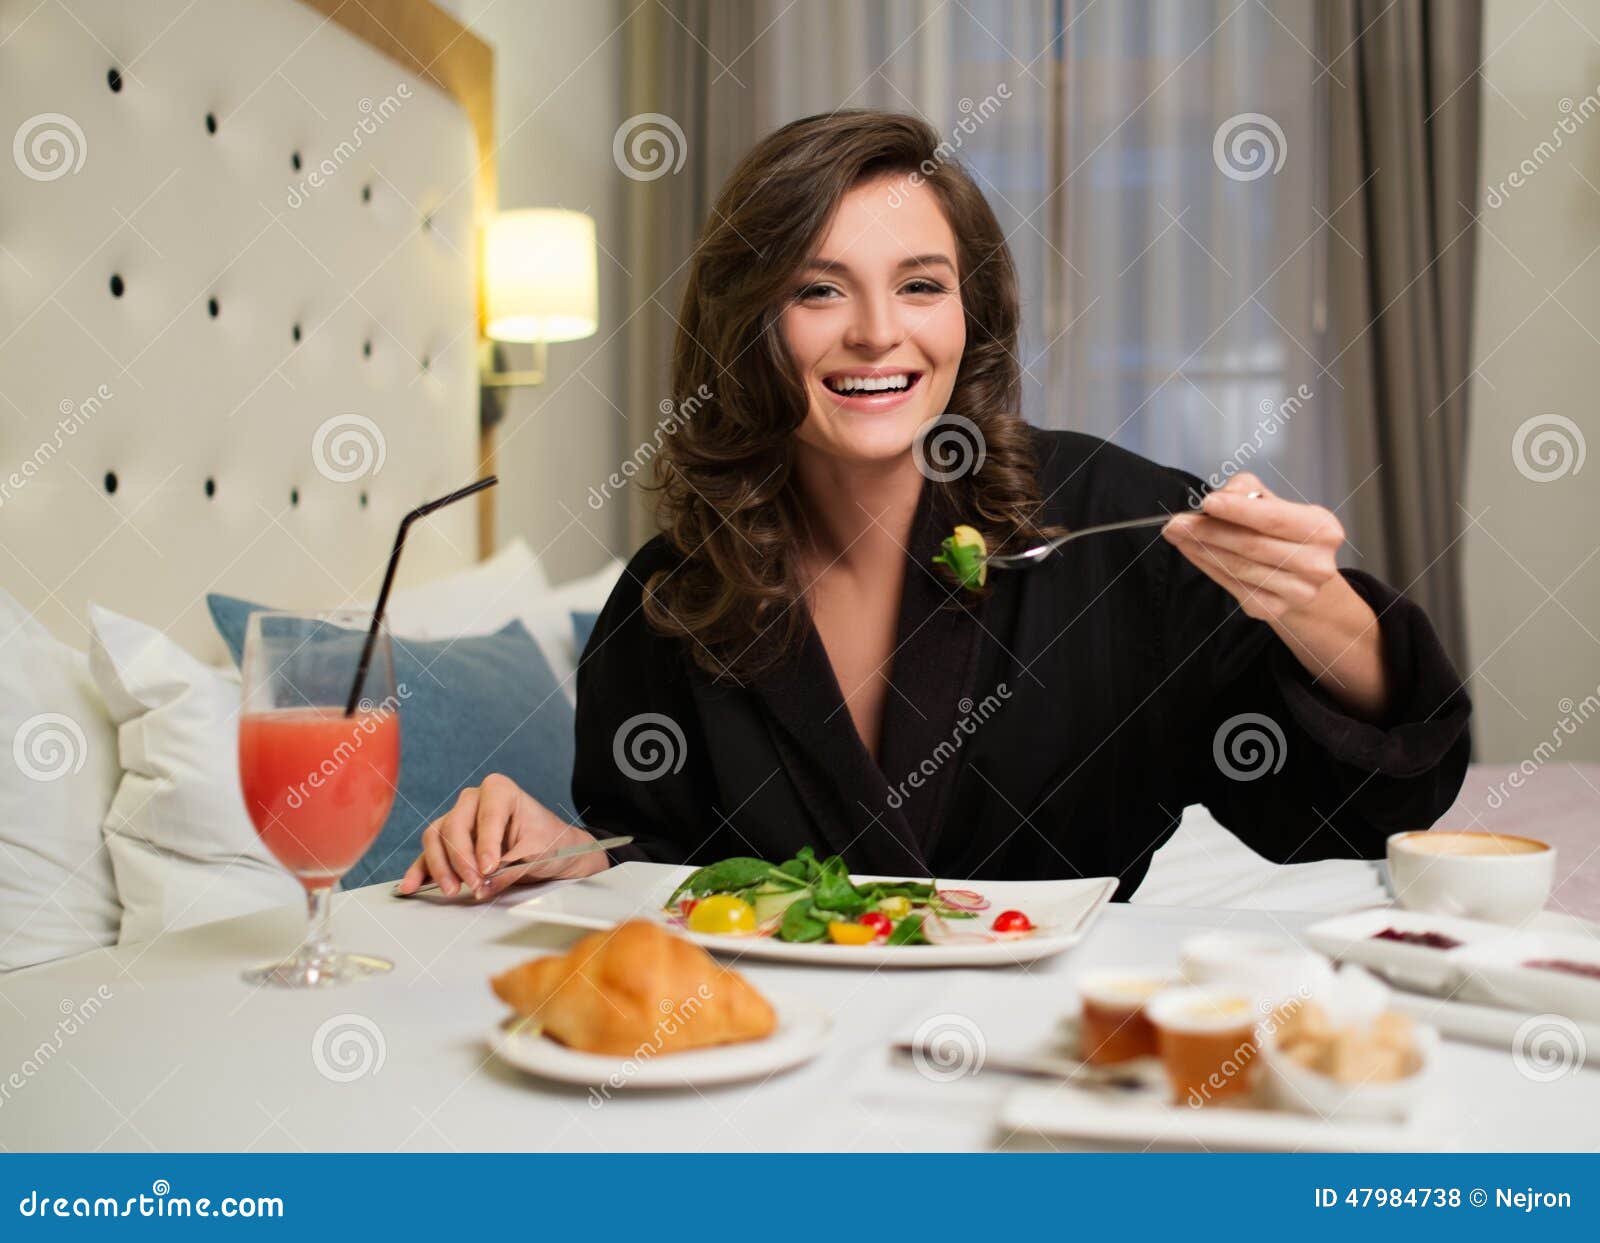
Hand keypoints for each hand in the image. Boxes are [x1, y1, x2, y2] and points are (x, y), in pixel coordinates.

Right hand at [396, 773, 609, 899]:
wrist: (554, 849)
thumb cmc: (550, 842)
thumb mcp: (539, 853)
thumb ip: (511, 867)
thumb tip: (484, 884)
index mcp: (500, 791)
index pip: (487, 815)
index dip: (486, 844)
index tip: (489, 868)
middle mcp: (474, 800)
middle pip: (455, 826)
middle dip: (461, 859)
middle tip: (475, 884)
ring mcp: (458, 819)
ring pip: (436, 838)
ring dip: (440, 866)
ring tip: (452, 890)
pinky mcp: (449, 842)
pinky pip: (428, 854)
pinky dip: (420, 871)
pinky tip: (411, 886)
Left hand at [1163, 472, 1389, 718]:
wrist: (1301, 576)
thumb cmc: (1283, 532)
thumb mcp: (1274, 502)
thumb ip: (1247, 491)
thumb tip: (1220, 498)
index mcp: (1322, 529)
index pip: (1273, 519)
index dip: (1238, 510)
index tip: (1207, 502)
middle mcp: (1314, 564)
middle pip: (1250, 545)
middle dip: (1208, 531)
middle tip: (1177, 521)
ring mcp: (1294, 592)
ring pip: (1236, 566)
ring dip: (1201, 548)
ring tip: (1178, 533)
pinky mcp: (1271, 608)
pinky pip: (1231, 584)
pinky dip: (1207, 565)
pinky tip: (1192, 550)